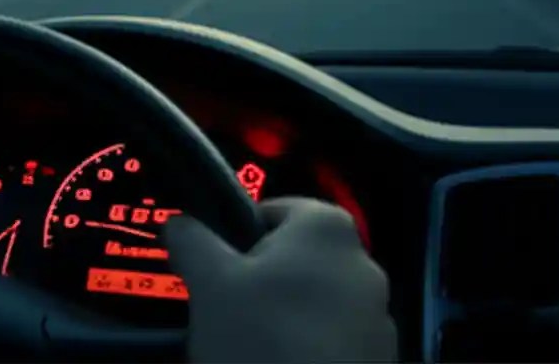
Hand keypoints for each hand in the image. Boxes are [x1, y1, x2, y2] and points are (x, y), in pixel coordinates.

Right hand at [166, 197, 395, 362]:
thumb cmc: (260, 339)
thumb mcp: (209, 284)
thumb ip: (191, 240)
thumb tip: (179, 222)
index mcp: (326, 227)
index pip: (273, 211)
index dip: (238, 237)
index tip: (216, 270)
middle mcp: (363, 262)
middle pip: (295, 257)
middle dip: (261, 279)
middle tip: (228, 309)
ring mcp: (379, 314)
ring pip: (314, 301)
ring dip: (285, 315)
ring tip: (252, 345)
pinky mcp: (380, 358)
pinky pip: (333, 339)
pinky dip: (307, 346)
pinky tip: (280, 362)